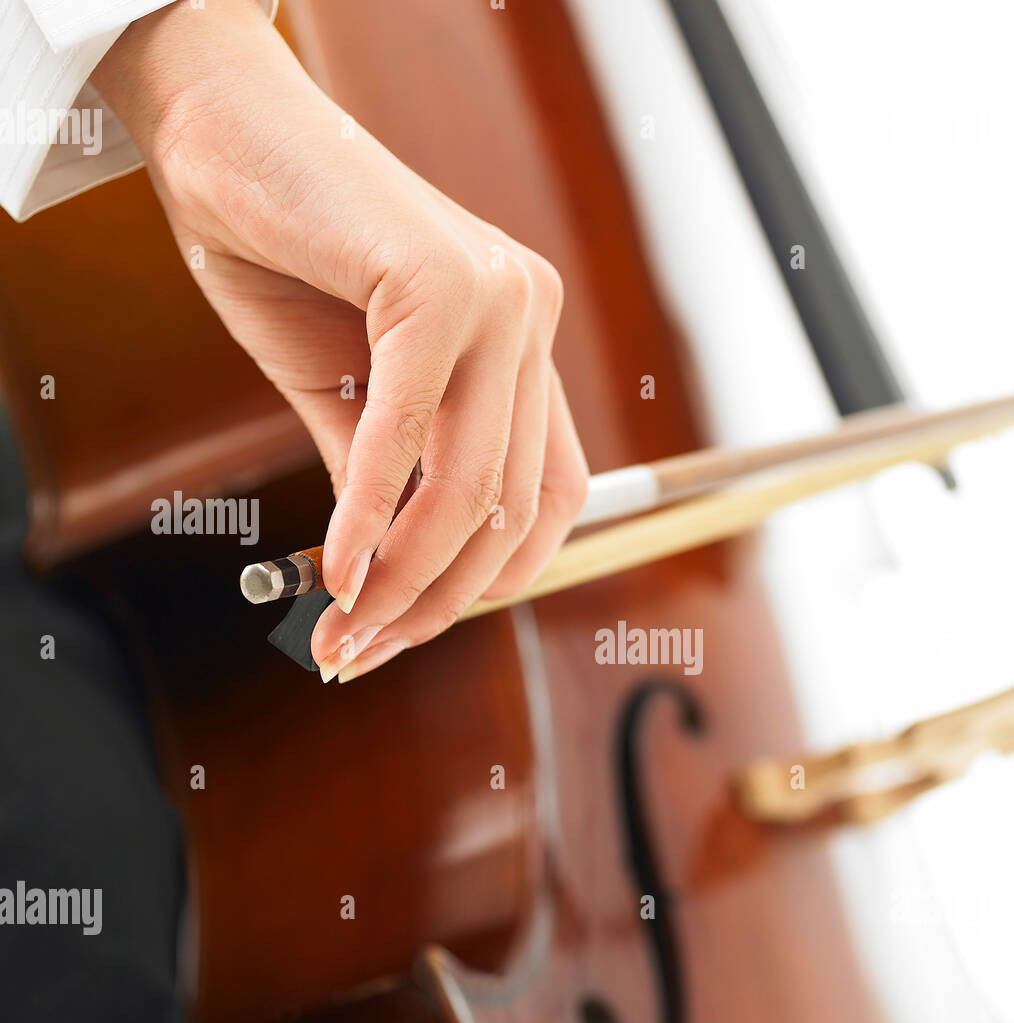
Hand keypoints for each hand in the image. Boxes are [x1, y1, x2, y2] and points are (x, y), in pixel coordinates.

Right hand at [95, 0, 587, 681]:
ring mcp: (499, 298)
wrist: (219, 128)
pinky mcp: (439, 281)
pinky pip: (407, 434)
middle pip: (508, 511)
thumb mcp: (345, 395)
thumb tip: (389, 580)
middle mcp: (530, 319)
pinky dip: (368, 513)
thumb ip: (388, 484)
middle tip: (359, 652)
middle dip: (433, 601)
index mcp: (523, 347)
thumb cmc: (282, 254)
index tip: (407, 631)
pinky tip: (337, 567)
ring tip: (342, 627)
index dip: (485, 583)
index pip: (544, 499)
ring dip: (401, 576)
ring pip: (467, 488)